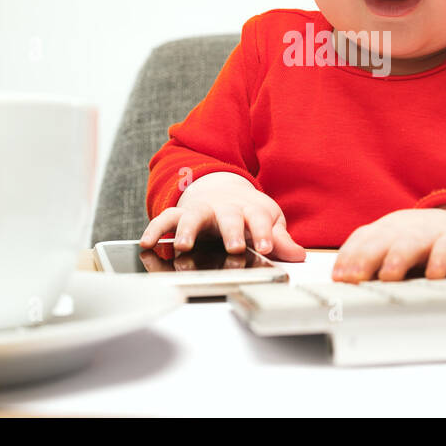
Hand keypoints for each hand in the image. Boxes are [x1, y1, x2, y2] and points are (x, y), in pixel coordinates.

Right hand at [140, 172, 306, 261]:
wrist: (224, 190)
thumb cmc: (248, 212)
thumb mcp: (268, 221)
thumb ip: (280, 239)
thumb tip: (298, 255)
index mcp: (250, 210)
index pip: (260, 220)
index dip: (265, 234)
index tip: (268, 248)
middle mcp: (225, 209)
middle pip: (228, 217)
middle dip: (231, 232)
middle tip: (235, 247)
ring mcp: (202, 211)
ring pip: (194, 216)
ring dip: (188, 230)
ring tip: (184, 246)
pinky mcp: (182, 215)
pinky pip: (166, 219)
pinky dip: (155, 229)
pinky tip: (147, 243)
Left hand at [331, 205, 445, 282]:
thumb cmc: (422, 243)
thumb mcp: (394, 246)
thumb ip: (372, 262)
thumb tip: (343, 286)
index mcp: (386, 230)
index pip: (362, 239)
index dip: (349, 256)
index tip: (339, 277)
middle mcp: (405, 229)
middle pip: (381, 240)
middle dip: (366, 258)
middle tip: (355, 278)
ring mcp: (430, 234)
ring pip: (411, 243)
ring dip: (397, 258)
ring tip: (387, 277)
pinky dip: (440, 261)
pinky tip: (433, 276)